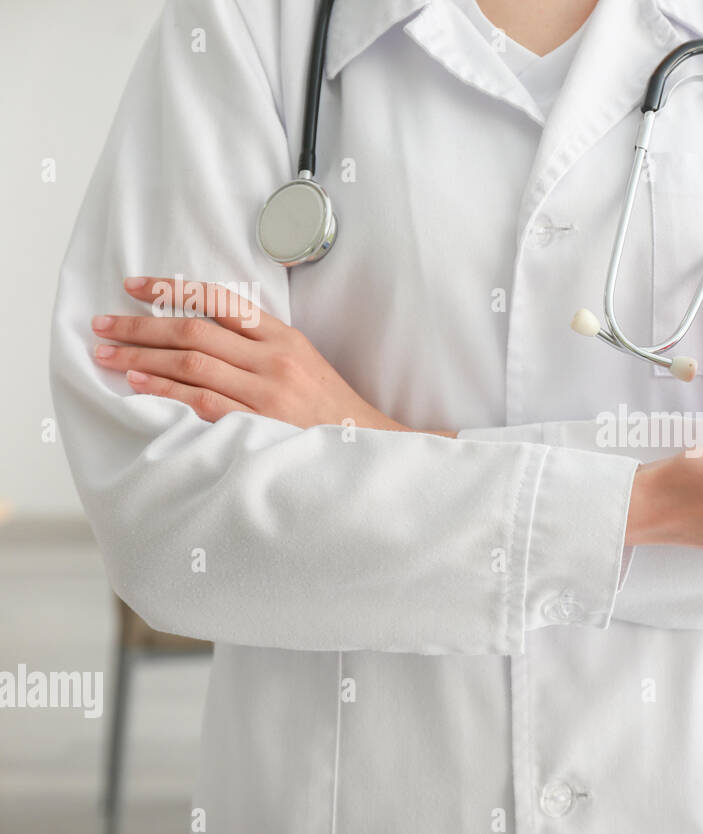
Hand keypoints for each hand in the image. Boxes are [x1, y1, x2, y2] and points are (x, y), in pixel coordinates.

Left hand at [91, 276, 454, 435]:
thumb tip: (205, 327)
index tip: (133, 285)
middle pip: (194, 331)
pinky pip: (204, 403)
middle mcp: (274, 360)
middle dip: (141, 326)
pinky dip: (167, 391)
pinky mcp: (260, 425)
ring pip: (192, 364)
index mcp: (284, 338)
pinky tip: (140, 384)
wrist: (367, 448)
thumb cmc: (331, 409)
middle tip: (103, 325)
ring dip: (143, 358)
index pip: (219, 301)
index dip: (171, 290)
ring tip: (107, 355)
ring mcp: (267, 393)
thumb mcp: (304, 361)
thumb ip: (261, 343)